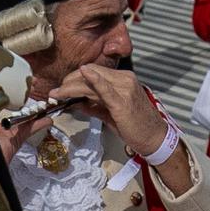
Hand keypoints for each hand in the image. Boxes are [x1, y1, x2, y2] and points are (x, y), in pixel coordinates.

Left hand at [53, 61, 168, 156]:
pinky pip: (105, 88)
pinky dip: (93, 80)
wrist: (154, 138)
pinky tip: (83, 74)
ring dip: (72, 86)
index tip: (62, 87)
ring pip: (93, 81)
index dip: (75, 78)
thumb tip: (74, 102)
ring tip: (57, 93)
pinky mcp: (123, 102)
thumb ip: (93, 105)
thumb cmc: (135, 127)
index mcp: (122, 79)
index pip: (95, 72)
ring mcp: (125, 89)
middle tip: (56, 92)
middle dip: (70, 81)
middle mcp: (124, 80)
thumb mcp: (110, 113)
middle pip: (91, 73)